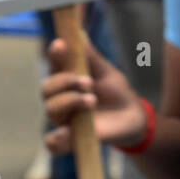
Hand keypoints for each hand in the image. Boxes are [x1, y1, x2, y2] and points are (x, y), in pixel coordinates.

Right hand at [41, 36, 146, 152]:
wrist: (133, 117)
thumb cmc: (117, 92)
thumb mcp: (108, 73)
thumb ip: (93, 58)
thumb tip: (80, 35)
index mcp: (68, 79)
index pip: (54, 66)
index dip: (54, 55)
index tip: (60, 44)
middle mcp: (61, 98)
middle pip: (46, 88)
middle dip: (64, 82)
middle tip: (88, 82)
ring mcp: (64, 119)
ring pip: (51, 110)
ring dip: (70, 101)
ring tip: (92, 100)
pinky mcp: (70, 140)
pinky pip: (53, 142)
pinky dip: (56, 138)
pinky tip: (66, 132)